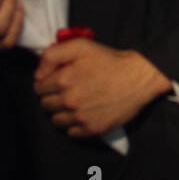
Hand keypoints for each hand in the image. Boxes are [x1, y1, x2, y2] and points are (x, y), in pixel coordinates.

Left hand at [33, 38, 170, 137]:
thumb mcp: (82, 46)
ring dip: (61, 113)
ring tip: (75, 103)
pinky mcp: (92, 128)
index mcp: (64, 79)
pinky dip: (74, 126)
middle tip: (68, 90)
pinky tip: (84, 114)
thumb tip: (38, 74)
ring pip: (56, 121)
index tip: (58, 80)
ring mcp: (80, 116)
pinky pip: (71, 133)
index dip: (46, 82)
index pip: (38, 88)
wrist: (140, 76)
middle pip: (45, 105)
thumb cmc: (111, 60)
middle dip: (53, 97)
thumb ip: (53, 54)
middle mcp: (69, 100)